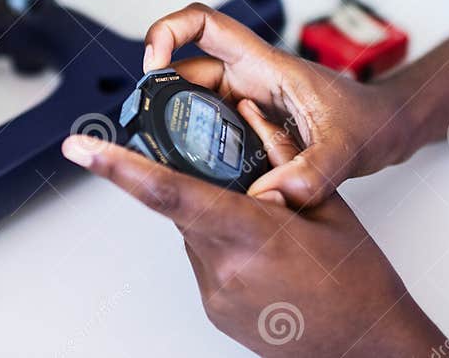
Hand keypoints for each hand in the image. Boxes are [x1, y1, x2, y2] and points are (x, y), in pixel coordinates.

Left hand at [60, 134, 448, 356]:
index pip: (168, 191)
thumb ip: (278, 154)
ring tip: (272, 237)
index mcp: (251, 233)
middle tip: (248, 189)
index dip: (117, 168)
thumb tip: (246, 113)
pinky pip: (204, 261)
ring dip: (218, 218)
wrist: (367, 348)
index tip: (80, 147)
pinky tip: (266, 259)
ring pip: (195, 233)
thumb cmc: (357, 282)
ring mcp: (215, 294)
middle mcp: (222, 267)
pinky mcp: (214, 311)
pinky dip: (224, 246)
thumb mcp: (325, 206)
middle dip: (203, 185)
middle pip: (184, 207)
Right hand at [141, 3, 415, 207]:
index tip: (152, 63)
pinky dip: (197, 141)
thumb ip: (312, 173)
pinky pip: (212, 124)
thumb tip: (269, 196)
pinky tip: (197, 171)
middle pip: (187, 69)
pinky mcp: (253, 121)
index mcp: (266, 64)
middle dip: (161, 92)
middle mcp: (252, 76)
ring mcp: (250, 98)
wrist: (390, 127)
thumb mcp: (347, 148)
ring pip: (197, 100)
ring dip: (179, 121)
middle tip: (146, 128)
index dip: (168, 31)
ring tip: (163, 154)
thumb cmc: (372, 120)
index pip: (205, 23)